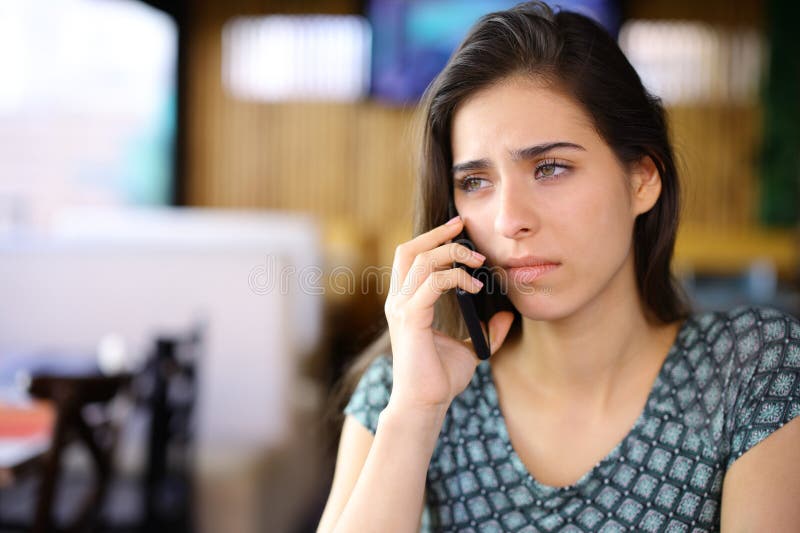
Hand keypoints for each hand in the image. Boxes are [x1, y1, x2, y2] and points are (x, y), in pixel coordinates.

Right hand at [384, 216, 515, 415]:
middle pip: (408, 249)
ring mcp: (401, 308)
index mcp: (406, 302)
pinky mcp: (410, 318)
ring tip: (478, 260)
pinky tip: (476, 286)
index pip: (411, 257)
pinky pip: (432, 283)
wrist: (425, 405)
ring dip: (452, 253)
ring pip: (421, 260)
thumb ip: (486, 329)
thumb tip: (506, 315)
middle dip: (436, 234)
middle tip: (462, 227)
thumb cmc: (440, 379)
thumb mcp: (469, 348)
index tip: (460, 230)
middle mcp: (399, 300)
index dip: (432, 239)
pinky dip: (456, 277)